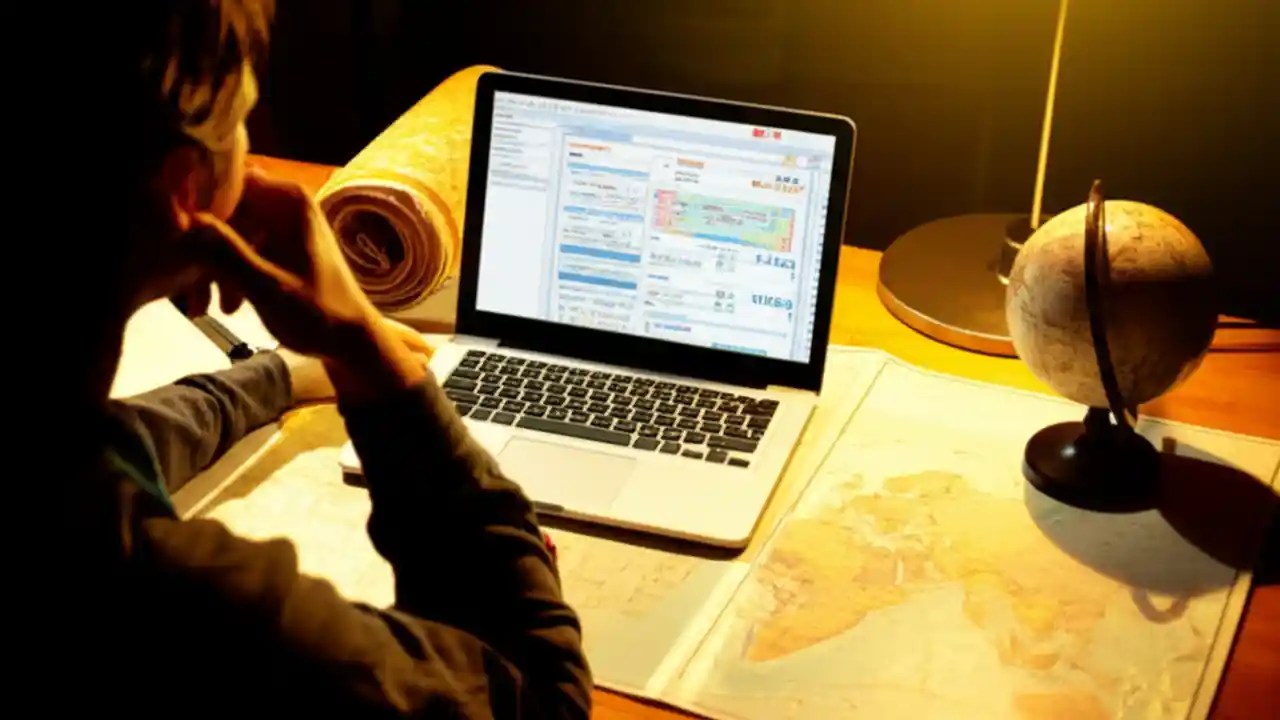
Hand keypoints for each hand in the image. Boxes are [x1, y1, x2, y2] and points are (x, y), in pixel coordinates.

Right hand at [180, 171, 426, 398]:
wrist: (353, 342)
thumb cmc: (318, 314)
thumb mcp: (266, 286)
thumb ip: (225, 252)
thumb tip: (180, 223)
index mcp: (287, 199)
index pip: (222, 179)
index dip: (193, 204)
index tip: (168, 237)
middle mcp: (284, 201)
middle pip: (221, 210)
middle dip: (199, 249)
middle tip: (185, 290)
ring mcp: (282, 222)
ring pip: (227, 232)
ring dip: (210, 268)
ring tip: (203, 310)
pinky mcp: (279, 244)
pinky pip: (241, 247)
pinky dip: (228, 273)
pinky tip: (226, 307)